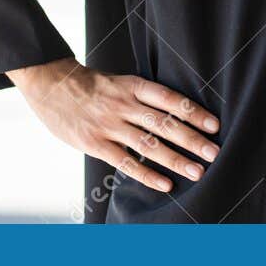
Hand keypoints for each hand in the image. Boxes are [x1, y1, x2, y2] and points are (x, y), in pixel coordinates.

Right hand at [8, 58, 220, 192]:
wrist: (51, 85)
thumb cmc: (91, 86)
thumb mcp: (120, 81)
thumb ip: (143, 97)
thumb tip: (176, 113)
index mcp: (133, 86)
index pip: (169, 99)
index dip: (193, 112)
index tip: (214, 126)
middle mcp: (124, 105)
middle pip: (164, 123)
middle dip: (192, 140)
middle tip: (214, 153)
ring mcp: (109, 125)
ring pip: (148, 145)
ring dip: (175, 160)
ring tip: (197, 172)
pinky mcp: (95, 144)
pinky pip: (125, 162)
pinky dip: (147, 174)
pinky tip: (165, 184)